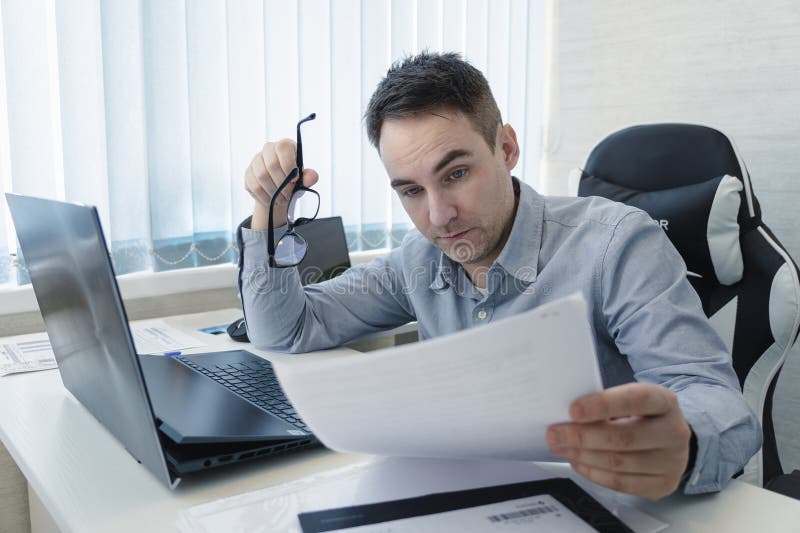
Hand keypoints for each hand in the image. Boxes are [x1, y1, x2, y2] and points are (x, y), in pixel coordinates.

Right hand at [244, 140, 318, 229]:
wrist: (279, 191)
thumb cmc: (293, 181)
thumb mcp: (303, 180)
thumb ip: (309, 177)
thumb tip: (313, 176)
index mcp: (285, 146)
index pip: (283, 148)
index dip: (289, 165)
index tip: (295, 180)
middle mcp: (268, 149)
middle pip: (271, 164)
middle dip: (281, 183)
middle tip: (288, 195)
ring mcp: (256, 160)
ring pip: (261, 176)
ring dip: (273, 192)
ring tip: (281, 200)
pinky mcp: (248, 173)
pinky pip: (254, 185)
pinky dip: (264, 196)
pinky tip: (271, 201)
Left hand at [546, 382, 691, 499]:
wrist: (670, 438)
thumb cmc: (641, 415)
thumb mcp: (629, 400)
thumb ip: (605, 404)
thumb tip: (567, 416)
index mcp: (665, 402)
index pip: (636, 400)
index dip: (603, 405)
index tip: (573, 410)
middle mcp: (674, 432)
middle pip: (624, 438)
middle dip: (582, 436)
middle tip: (554, 434)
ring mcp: (672, 462)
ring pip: (619, 463)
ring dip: (583, 456)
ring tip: (561, 448)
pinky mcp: (663, 485)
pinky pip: (621, 483)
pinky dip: (594, 474)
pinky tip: (578, 463)